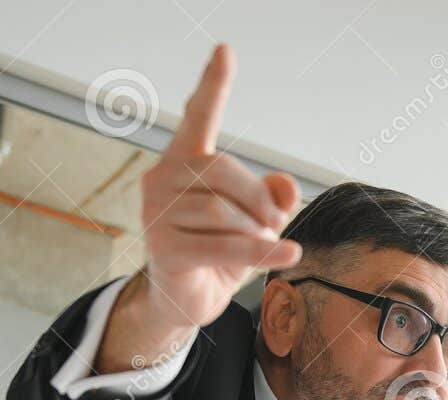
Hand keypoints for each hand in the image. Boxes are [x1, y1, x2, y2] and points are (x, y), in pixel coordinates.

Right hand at [137, 44, 302, 328]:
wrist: (188, 301)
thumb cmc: (218, 252)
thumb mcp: (255, 221)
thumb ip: (273, 196)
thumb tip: (285, 186)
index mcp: (183, 162)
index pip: (198, 117)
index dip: (212, 85)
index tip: (225, 51)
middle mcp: (161, 181)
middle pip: (222, 168)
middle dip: (258, 196)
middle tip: (276, 220)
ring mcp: (157, 215)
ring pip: (224, 211)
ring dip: (256, 231)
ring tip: (263, 243)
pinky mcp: (165, 250)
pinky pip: (226, 245)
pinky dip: (263, 252)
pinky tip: (290, 253)